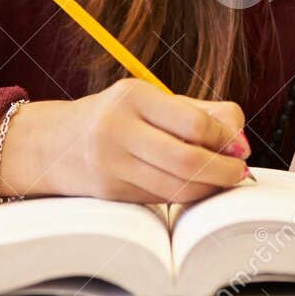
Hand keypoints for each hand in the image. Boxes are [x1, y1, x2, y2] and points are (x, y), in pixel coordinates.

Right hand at [0, 79, 251, 204]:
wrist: (53, 143)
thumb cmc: (119, 117)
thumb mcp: (154, 101)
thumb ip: (203, 112)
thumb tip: (241, 140)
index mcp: (133, 97)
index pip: (194, 123)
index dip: (224, 139)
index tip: (241, 147)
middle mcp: (118, 130)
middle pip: (187, 160)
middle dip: (223, 170)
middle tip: (241, 173)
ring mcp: (111, 165)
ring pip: (176, 187)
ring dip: (209, 188)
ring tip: (224, 181)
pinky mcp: (110, 193)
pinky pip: (161, 198)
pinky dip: (186, 195)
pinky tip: (197, 187)